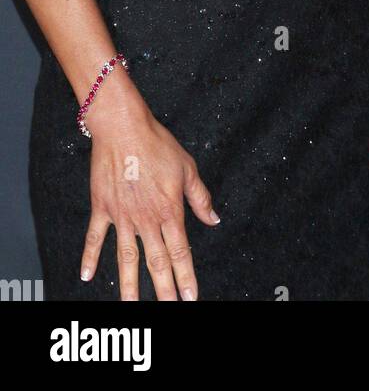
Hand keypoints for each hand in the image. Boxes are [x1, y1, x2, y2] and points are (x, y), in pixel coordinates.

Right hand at [82, 84, 219, 299]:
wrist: (124, 128)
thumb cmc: (157, 144)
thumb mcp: (188, 168)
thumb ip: (200, 198)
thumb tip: (213, 219)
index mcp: (169, 210)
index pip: (180, 252)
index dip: (186, 277)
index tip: (190, 297)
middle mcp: (146, 219)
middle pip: (156, 262)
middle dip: (163, 290)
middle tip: (169, 309)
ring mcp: (122, 217)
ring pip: (125, 259)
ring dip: (129, 286)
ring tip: (131, 307)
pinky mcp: (102, 208)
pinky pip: (95, 238)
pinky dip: (89, 257)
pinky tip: (85, 275)